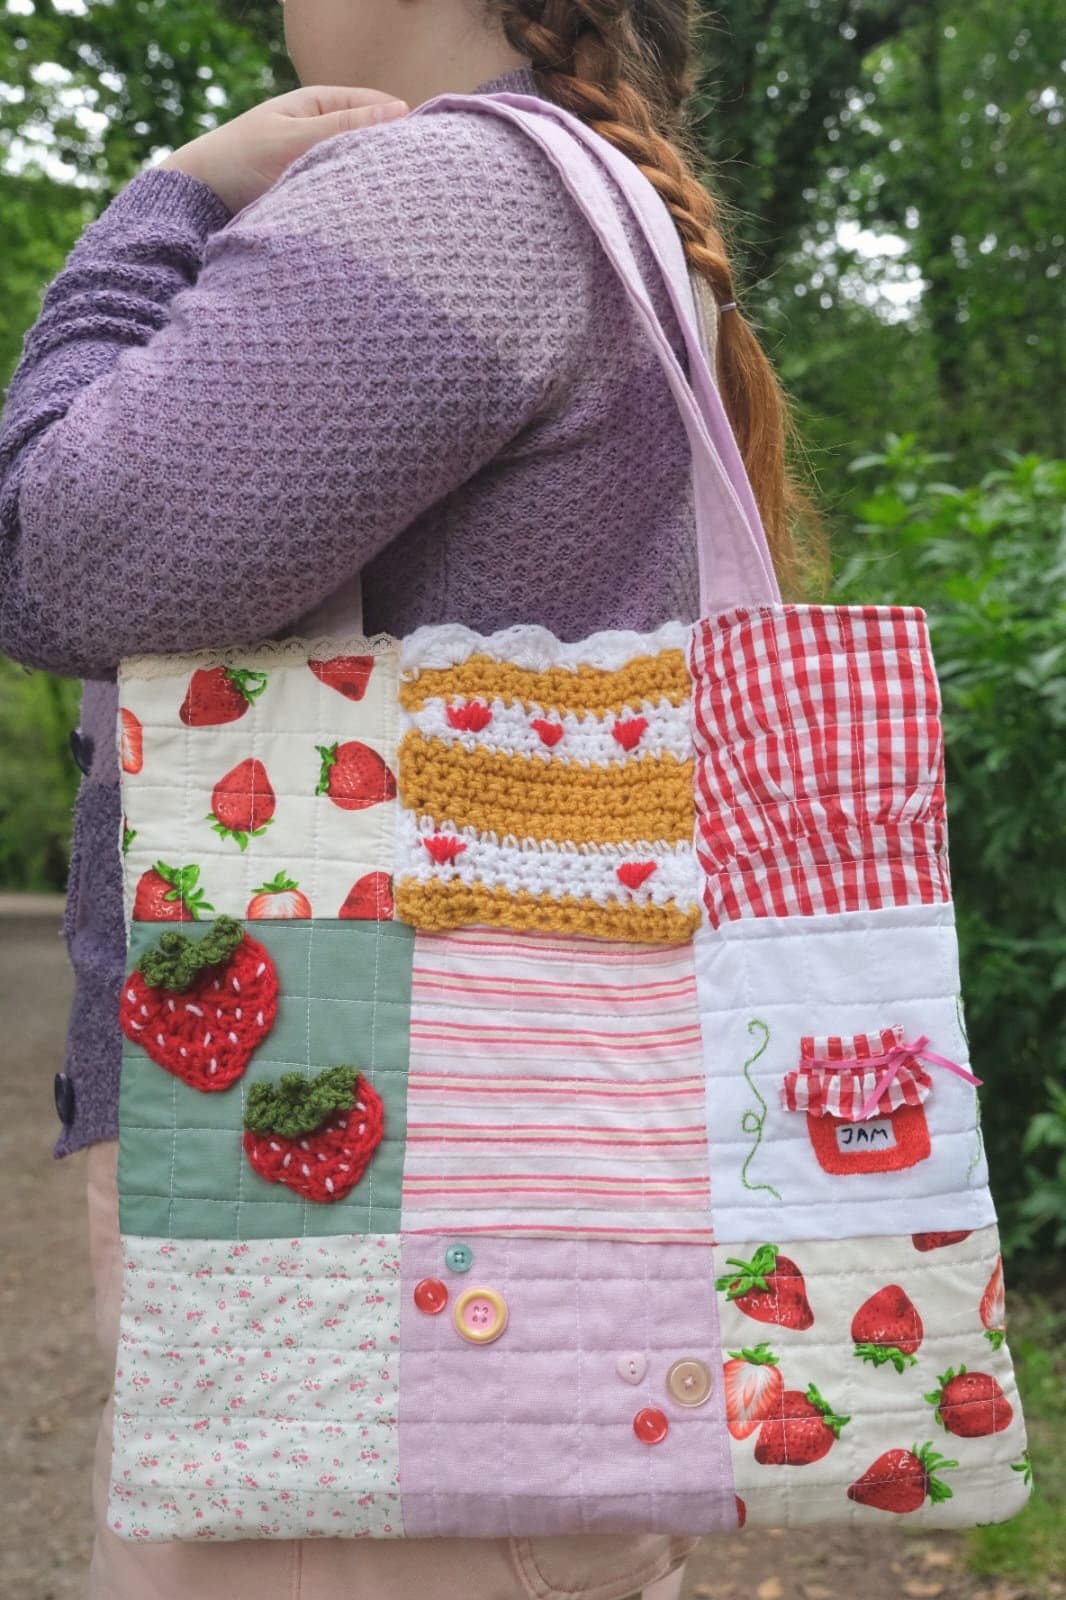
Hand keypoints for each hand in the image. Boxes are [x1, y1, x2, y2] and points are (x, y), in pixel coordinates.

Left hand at [158, 84, 409, 214]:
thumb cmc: (241, 160)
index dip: (402, 125)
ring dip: (373, 183)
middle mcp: (323, 130)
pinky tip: (370, 217)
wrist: (199, 198)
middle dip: (390, 156)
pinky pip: (343, 193)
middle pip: (372, 139)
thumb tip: (400, 110)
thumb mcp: (295, 139)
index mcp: (320, 103)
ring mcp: (319, 162)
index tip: (423, 149)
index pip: (378, 105)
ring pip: (359, 169)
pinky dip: (355, 201)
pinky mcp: (312, 193)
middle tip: (416, 181)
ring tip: (397, 202)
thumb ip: (345, 126)